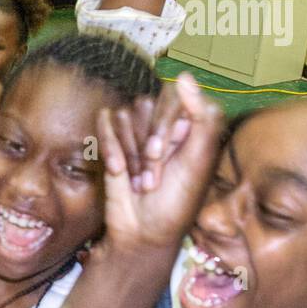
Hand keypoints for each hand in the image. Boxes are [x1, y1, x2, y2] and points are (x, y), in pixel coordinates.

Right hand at [97, 72, 222, 253]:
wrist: (143, 232)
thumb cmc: (176, 203)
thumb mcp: (197, 163)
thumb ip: (202, 117)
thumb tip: (185, 76)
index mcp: (190, 124)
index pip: (172, 97)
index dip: (163, 126)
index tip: (161, 156)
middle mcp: (163, 122)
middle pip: (146, 105)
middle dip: (145, 145)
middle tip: (151, 177)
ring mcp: (137, 131)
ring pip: (124, 115)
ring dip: (129, 153)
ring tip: (138, 180)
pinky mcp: (113, 140)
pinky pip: (104, 121)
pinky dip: (110, 149)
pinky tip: (119, 172)